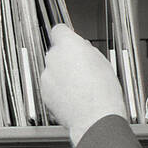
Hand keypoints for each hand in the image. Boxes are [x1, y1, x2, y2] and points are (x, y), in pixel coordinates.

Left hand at [40, 23, 127, 144]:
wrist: (95, 118)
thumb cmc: (103, 92)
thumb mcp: (102, 62)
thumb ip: (87, 51)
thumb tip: (82, 50)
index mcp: (68, 45)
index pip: (58, 30)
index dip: (66, 36)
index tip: (70, 41)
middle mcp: (53, 58)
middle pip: (56, 52)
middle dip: (65, 59)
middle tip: (82, 69)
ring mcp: (46, 76)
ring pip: (52, 70)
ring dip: (62, 76)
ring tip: (80, 87)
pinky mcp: (44, 93)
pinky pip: (51, 87)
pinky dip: (58, 90)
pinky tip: (73, 97)